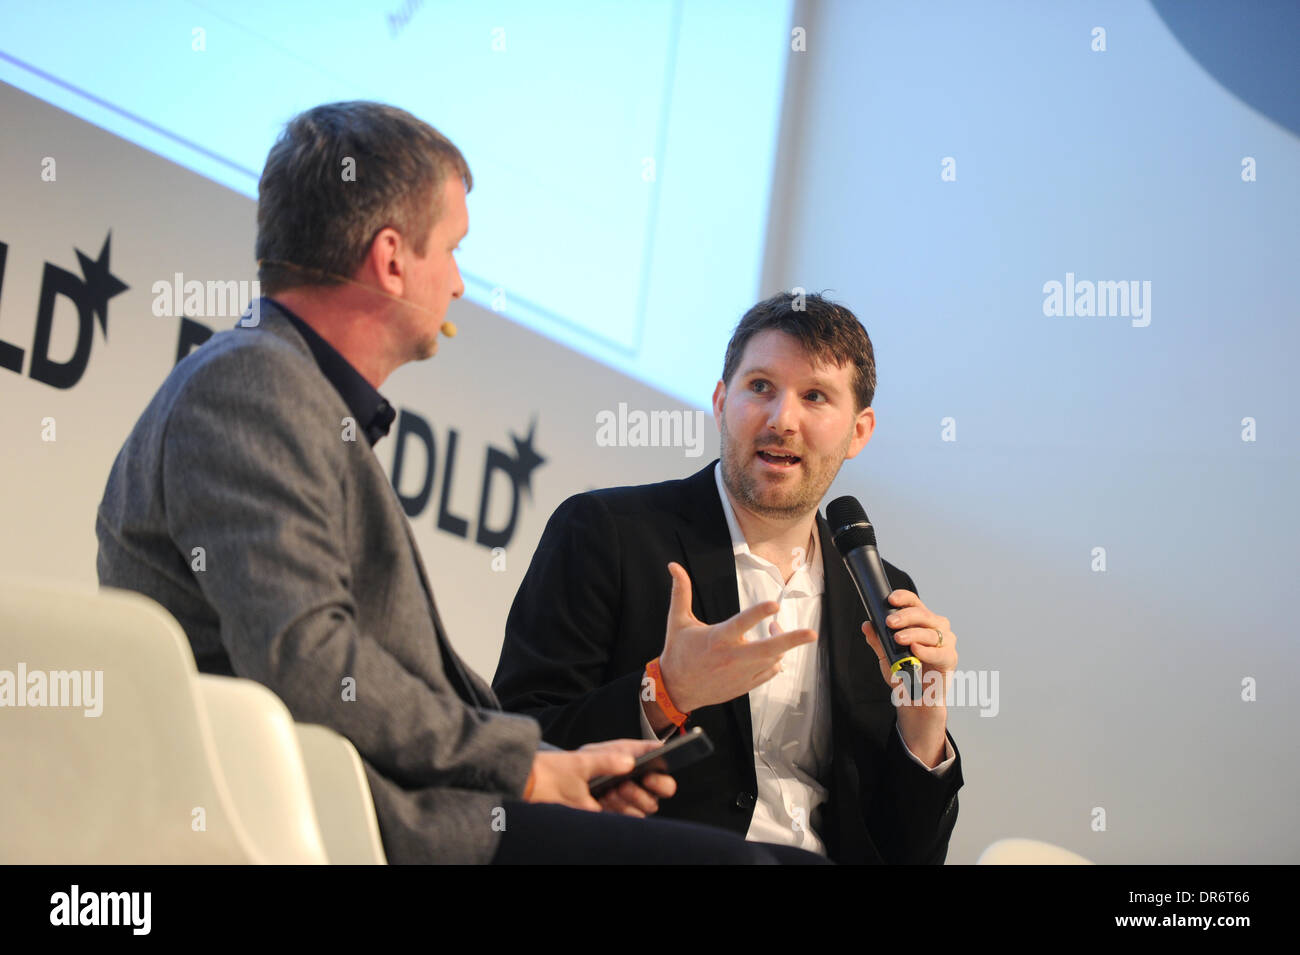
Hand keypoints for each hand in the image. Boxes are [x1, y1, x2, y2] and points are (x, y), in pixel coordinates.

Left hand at [525, 739, 673, 814]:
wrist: (546, 788)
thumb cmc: (568, 767)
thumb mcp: (584, 759)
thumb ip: (607, 759)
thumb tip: (630, 763)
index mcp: (628, 755)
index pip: (656, 754)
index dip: (665, 758)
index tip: (658, 763)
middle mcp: (634, 776)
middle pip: (663, 785)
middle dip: (654, 785)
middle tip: (637, 781)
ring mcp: (629, 796)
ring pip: (649, 804)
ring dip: (634, 800)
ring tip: (613, 791)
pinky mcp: (619, 813)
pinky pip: (632, 817)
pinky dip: (621, 811)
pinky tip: (605, 803)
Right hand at [656, 561, 815, 714]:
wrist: (676, 689)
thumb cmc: (678, 651)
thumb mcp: (678, 621)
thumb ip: (680, 592)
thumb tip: (673, 566)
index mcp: (717, 638)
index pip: (741, 623)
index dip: (758, 613)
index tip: (774, 604)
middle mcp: (732, 657)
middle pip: (768, 649)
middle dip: (792, 640)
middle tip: (811, 633)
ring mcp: (741, 673)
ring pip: (773, 659)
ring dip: (781, 644)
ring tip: (775, 630)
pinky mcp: (745, 684)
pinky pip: (769, 672)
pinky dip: (775, 661)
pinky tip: (771, 652)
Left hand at [861, 589, 955, 767]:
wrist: (914, 700)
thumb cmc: (903, 675)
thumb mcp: (886, 656)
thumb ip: (878, 640)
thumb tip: (867, 624)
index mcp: (921, 622)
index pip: (914, 603)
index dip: (904, 598)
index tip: (890, 599)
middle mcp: (936, 628)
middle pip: (924, 614)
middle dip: (905, 616)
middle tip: (890, 622)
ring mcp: (946, 643)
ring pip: (932, 631)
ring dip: (914, 633)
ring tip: (898, 638)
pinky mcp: (950, 659)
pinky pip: (940, 652)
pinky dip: (927, 651)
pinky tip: (916, 650)